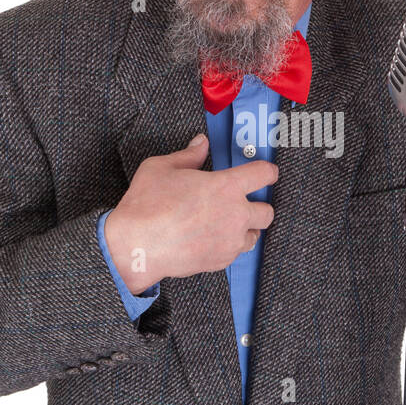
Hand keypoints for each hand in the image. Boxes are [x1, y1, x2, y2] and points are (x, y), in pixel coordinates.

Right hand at [103, 134, 276, 293]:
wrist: (137, 246)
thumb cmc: (147, 205)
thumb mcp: (162, 168)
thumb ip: (187, 155)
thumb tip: (200, 144)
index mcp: (226, 186)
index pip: (263, 174)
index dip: (268, 171)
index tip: (267, 173)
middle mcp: (236, 214)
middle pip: (267, 211)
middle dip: (259, 205)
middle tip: (244, 203)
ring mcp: (230, 241)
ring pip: (255, 236)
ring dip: (247, 229)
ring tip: (228, 224)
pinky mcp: (221, 261)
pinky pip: (236, 253)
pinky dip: (230, 246)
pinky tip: (213, 239)